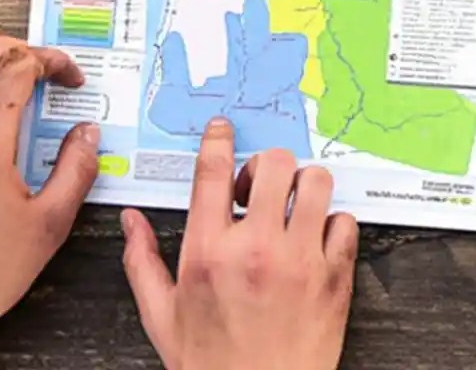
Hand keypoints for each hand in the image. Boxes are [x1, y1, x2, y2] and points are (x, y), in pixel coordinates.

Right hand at [121, 118, 358, 369]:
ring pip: (316, 183)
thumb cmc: (212, 365)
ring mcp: (300, 260)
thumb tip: (131, 222)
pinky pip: (344, 222)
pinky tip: (317, 239)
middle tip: (263, 186)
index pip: (213, 173)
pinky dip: (333, 223)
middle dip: (266, 166)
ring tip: (294, 205)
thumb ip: (142, 262)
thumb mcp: (162, 316)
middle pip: (272, 164)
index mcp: (208, 253)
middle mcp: (256, 249)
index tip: (222, 130)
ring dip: (305, 186)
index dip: (218, 140)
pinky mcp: (335, 276)